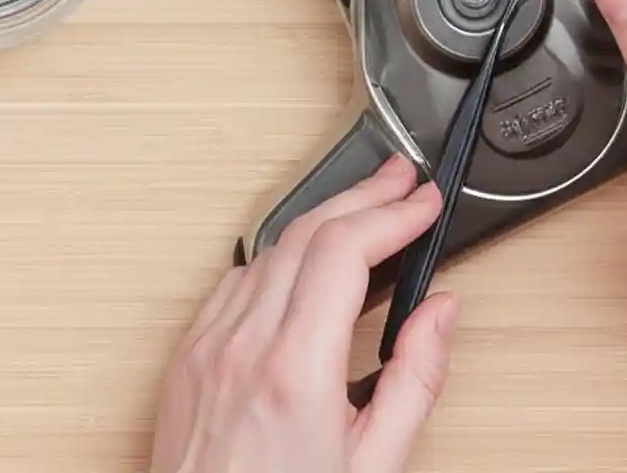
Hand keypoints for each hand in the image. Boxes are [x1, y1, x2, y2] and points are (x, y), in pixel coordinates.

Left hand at [149, 156, 458, 472]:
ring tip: (365, 212)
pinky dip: (278, 256)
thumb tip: (440, 311)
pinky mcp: (186, 359)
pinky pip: (233, 283)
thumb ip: (416, 380)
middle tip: (403, 182)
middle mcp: (242, 346)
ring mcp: (206, 348)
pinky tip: (303, 260)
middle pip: (306, 233)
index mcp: (296, 371)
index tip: (425, 202)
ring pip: (267, 250)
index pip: (346, 252)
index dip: (393, 213)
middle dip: (362, 196)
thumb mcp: (376, 465)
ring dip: (321, 221)